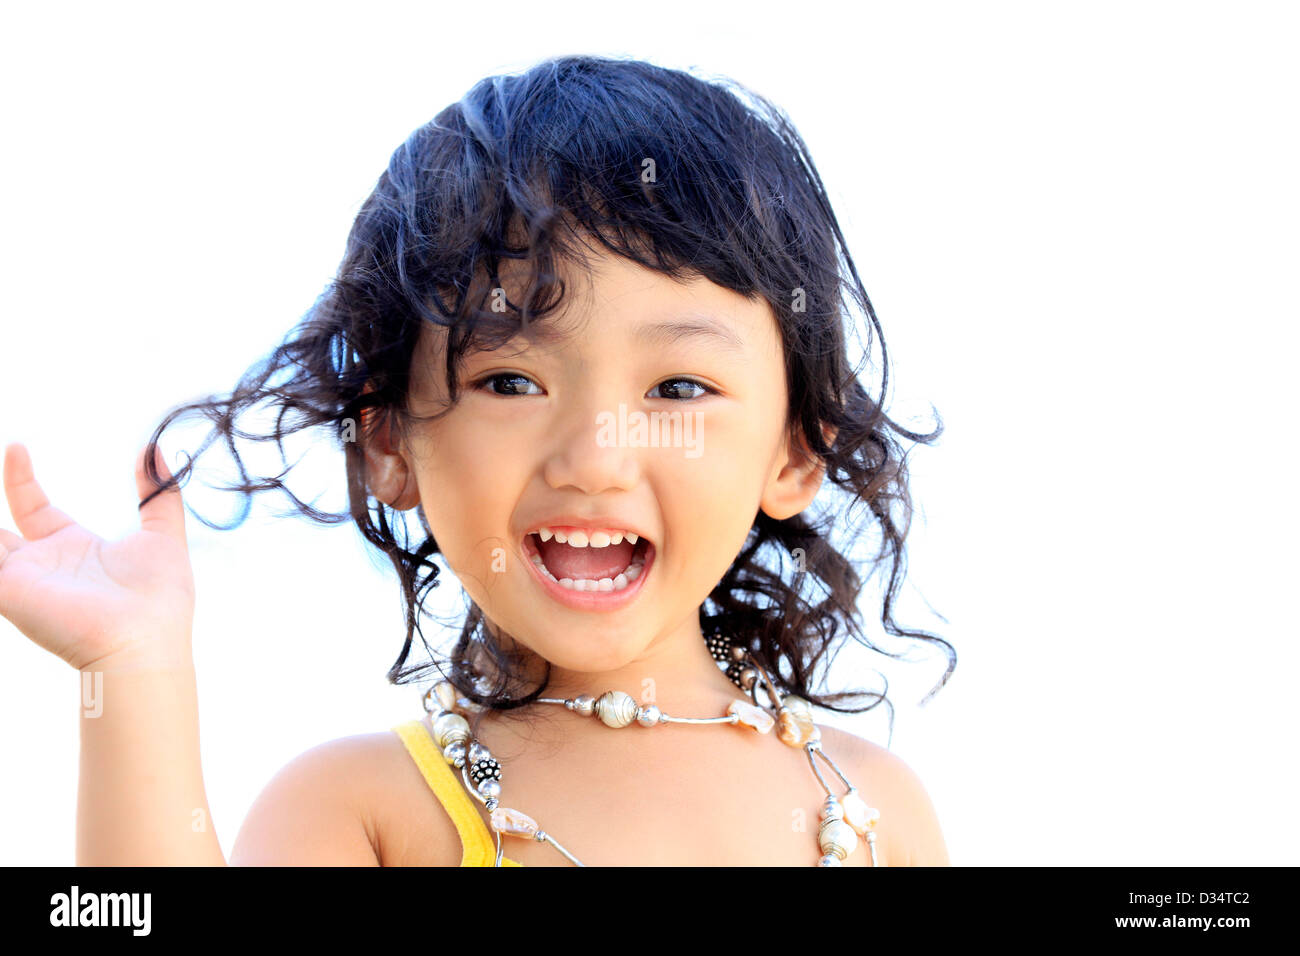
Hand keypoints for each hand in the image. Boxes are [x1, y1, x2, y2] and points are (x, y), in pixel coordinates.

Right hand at [0, 441, 195, 671]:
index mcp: (74, 549)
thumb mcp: (165, 536)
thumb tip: (153, 448)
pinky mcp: (7, 592)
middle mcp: (42, 564)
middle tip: (2, 457)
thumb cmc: (159, 599)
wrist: (144, 641)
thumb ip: (159, 494)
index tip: (17, 446)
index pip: (36, 509)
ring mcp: (21, 580)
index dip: (22, 479)